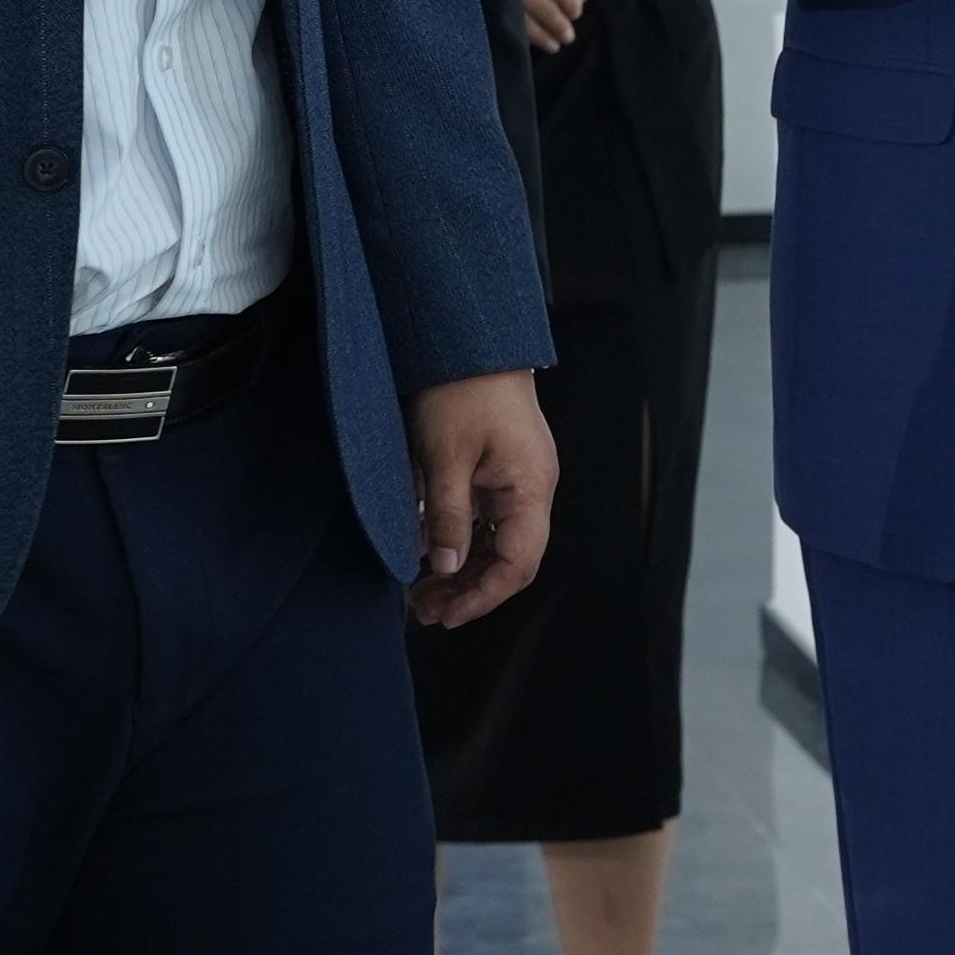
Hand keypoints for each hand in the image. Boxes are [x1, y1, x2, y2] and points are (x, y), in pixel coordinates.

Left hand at [408, 368, 554, 626]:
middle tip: (425, 610)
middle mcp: (532, 489)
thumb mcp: (444, 457)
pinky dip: (461, 543)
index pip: (517, 563)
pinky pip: (487, 521)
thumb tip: (442, 567)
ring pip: (497, 543)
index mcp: (530, 488)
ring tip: (422, 591)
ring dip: (462, 570)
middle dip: (469, 590)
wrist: (470, 339)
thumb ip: (446, 517)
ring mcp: (518, 481)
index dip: (482, 596)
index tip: (445, 615)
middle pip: (510, 559)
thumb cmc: (462, 390)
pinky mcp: (501, 472)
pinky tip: (428, 553)